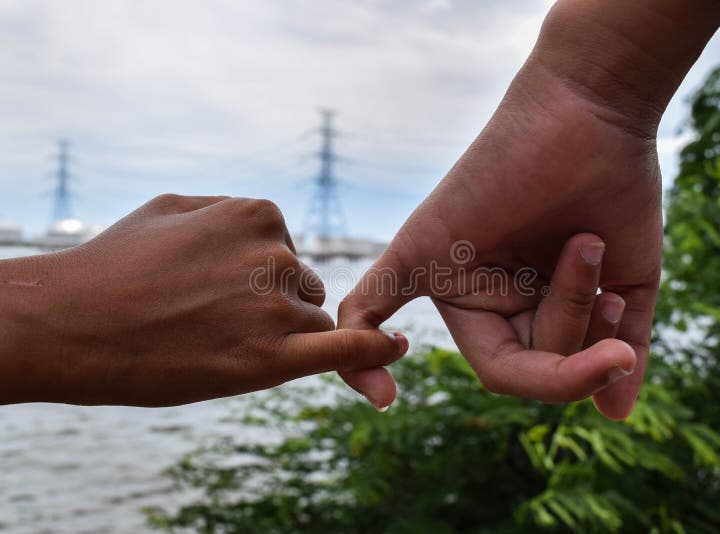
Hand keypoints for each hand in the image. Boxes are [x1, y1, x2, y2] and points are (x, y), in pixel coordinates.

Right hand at [0, 195, 405, 405]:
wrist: (69, 326)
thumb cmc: (113, 267)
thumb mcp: (171, 211)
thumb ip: (226, 212)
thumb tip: (267, 226)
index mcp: (256, 214)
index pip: (284, 251)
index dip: (254, 279)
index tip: (215, 291)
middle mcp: (275, 255)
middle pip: (302, 289)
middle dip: (271, 307)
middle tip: (209, 322)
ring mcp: (276, 306)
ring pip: (308, 323)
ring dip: (278, 337)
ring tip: (213, 341)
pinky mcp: (272, 359)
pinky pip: (344, 350)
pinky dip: (375, 353)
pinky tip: (398, 350)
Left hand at [339, 0, 719, 418]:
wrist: (598, 115)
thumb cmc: (617, 191)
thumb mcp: (628, 284)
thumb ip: (620, 349)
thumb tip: (617, 416)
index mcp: (522, 305)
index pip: (534, 374)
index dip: (578, 378)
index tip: (620, 359)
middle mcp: (480, 295)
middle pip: (514, 371)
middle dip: (574, 346)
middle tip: (615, 301)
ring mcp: (447, 274)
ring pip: (492, 356)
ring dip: (565, 312)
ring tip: (586, 245)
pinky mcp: (419, 247)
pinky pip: (373, 302)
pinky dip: (365, 344)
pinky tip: (379, 396)